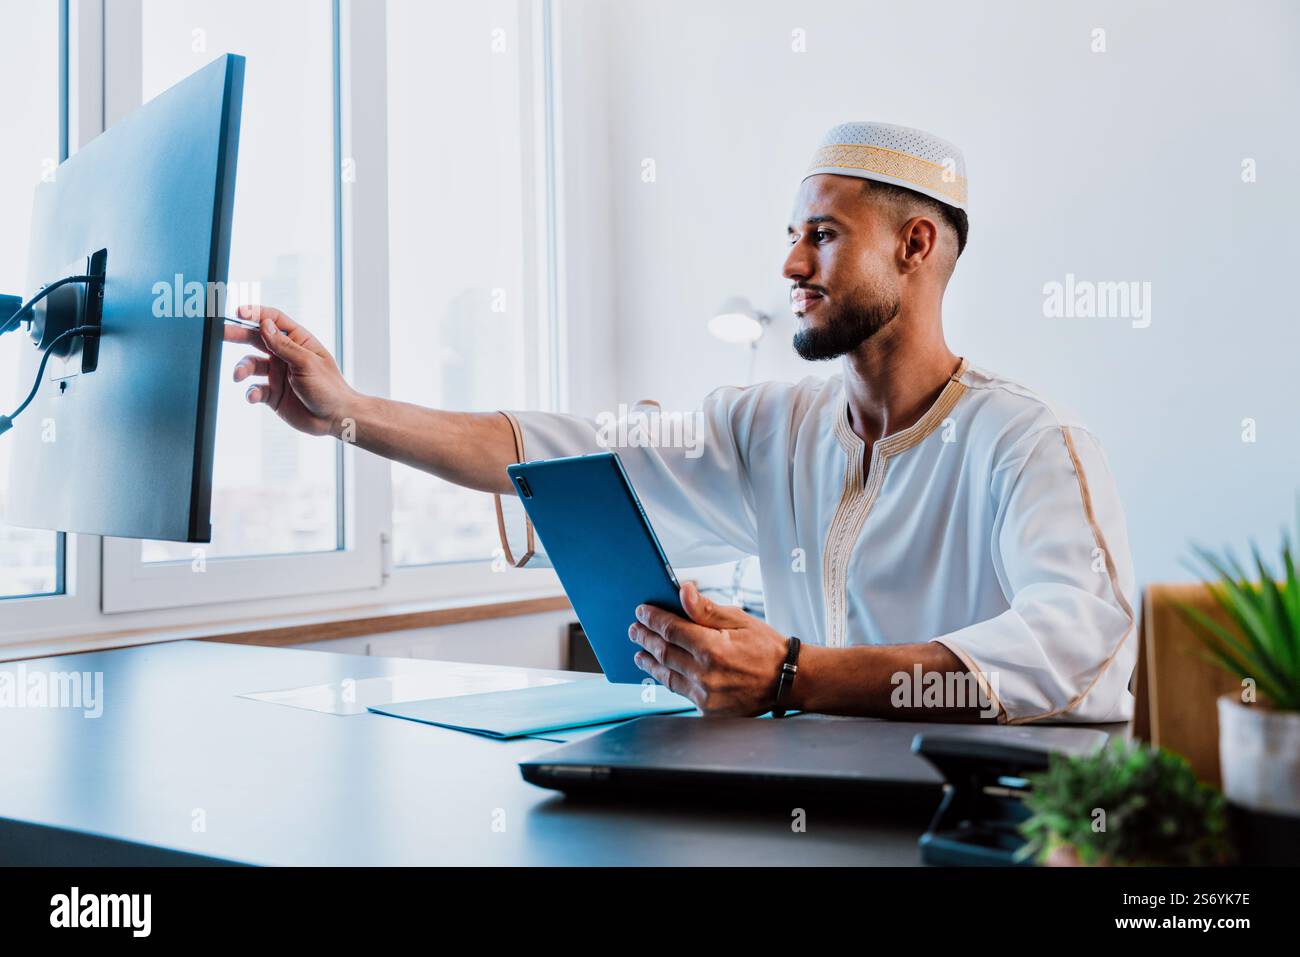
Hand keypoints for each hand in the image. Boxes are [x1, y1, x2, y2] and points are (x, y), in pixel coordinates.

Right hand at [227, 305, 357, 436]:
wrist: (335, 419)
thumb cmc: (329, 388)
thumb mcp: (307, 363)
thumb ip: (284, 345)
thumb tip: (264, 324)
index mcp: (298, 341)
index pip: (274, 320)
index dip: (256, 313)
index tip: (239, 312)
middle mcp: (285, 355)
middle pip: (256, 338)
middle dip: (238, 335)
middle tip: (220, 333)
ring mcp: (277, 374)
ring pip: (251, 364)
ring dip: (242, 368)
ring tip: (238, 375)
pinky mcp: (272, 394)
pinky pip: (254, 389)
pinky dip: (250, 391)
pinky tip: (253, 396)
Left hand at [628, 581, 789, 715]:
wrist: (788, 680)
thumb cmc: (765, 647)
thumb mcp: (739, 620)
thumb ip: (705, 609)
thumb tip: (683, 591)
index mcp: (712, 648)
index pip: (671, 629)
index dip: (653, 618)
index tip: (641, 612)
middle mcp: (705, 674)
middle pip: (664, 652)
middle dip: (646, 638)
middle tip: (634, 630)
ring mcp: (706, 696)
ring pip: (667, 676)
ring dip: (650, 662)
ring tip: (639, 653)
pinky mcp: (709, 710)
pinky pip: (681, 692)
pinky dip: (668, 679)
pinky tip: (661, 672)